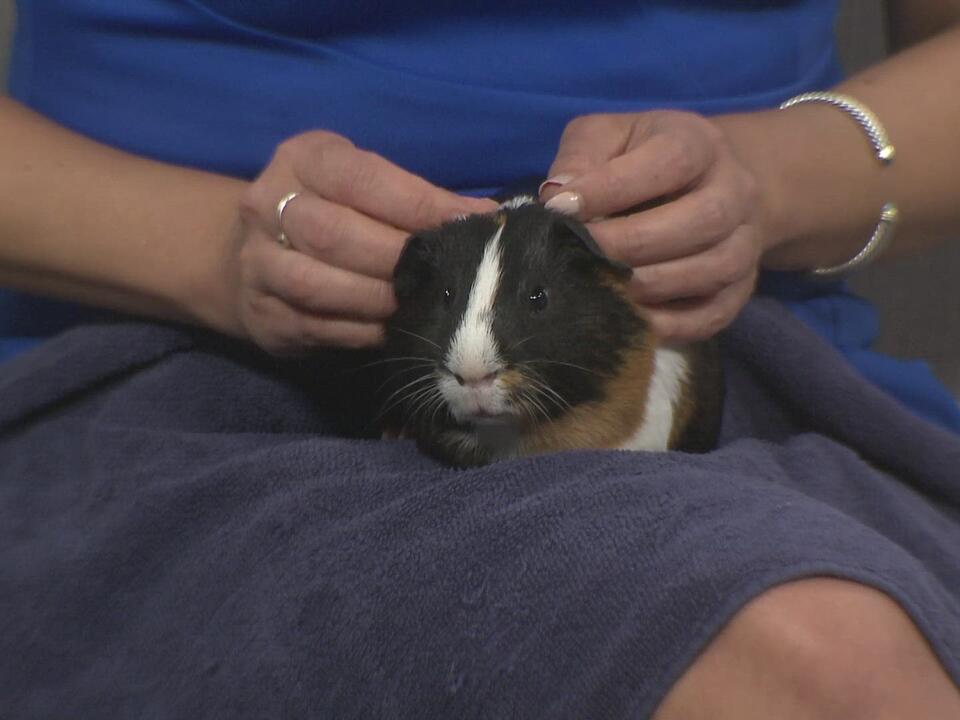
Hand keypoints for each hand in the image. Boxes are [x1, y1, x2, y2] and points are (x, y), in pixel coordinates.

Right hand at [233, 130, 495, 353]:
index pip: (363, 180)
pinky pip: (315, 326)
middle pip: (334, 234)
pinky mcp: (262, 313)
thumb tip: (485, 218)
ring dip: (377, 299)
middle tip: (440, 272)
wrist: (255, 252)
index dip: (420, 205)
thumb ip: (412, 197)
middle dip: (397, 258)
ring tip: (417, 303)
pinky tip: (391, 328)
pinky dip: (360, 331)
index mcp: (303, 160)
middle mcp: (267, 205)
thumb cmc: (332, 210)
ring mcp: (257, 262)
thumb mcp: (362, 184)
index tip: (468, 223)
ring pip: (317, 285)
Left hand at [540, 111, 767, 342]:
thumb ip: (581, 156)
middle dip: (632, 242)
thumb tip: (558, 196)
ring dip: (650, 285)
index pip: (672, 161)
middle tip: (578, 255)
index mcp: (700, 143)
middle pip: (703, 218)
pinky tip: (625, 319)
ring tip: (598, 286)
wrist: (700, 189)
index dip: (614, 187)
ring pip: (712, 269)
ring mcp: (745, 243)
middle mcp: (735, 191)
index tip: (561, 209)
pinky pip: (712, 315)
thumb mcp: (605, 138)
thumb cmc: (637, 160)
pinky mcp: (738, 291)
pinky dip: (668, 325)